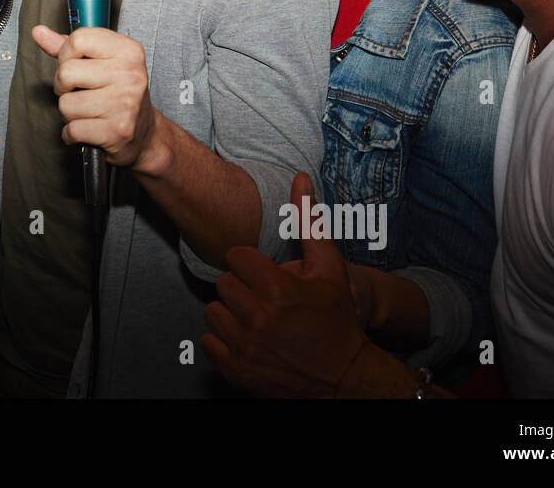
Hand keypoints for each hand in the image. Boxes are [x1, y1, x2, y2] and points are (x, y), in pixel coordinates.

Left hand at [32, 24, 161, 169]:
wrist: (143, 131)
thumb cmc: (118, 92)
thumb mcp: (100, 61)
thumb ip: (68, 47)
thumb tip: (39, 32)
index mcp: (127, 50)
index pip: (78, 40)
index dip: (67, 55)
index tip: (76, 65)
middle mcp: (129, 74)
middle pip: (66, 73)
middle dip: (63, 86)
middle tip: (79, 91)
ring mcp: (125, 103)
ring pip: (66, 104)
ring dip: (69, 112)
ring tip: (87, 110)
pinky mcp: (117, 131)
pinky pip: (72, 129)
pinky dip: (73, 133)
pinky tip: (88, 128)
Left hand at [200, 172, 367, 396]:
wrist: (345, 377)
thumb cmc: (336, 318)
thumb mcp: (329, 267)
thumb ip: (309, 221)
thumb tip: (301, 177)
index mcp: (277, 287)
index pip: (236, 257)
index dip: (252, 264)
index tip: (265, 275)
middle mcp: (257, 317)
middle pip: (224, 284)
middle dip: (241, 288)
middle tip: (263, 298)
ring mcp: (246, 346)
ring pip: (212, 312)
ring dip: (230, 313)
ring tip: (254, 318)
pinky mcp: (238, 370)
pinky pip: (208, 343)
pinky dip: (224, 341)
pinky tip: (247, 340)